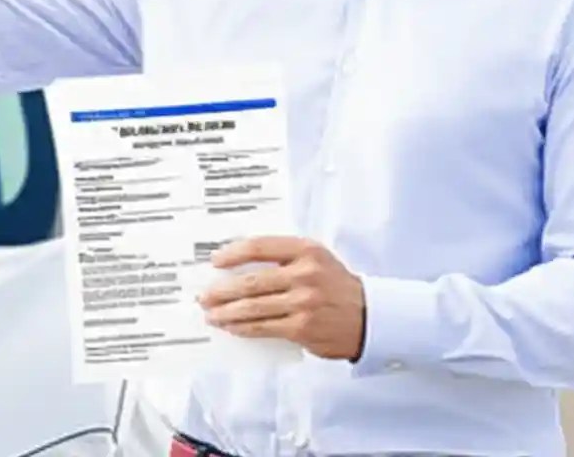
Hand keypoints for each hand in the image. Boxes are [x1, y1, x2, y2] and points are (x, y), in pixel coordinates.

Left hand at [198, 236, 365, 360]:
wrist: (368, 316)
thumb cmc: (336, 286)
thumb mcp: (317, 259)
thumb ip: (284, 257)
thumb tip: (239, 266)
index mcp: (306, 250)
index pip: (260, 246)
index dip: (233, 253)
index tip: (216, 260)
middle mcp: (305, 273)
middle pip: (251, 281)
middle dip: (222, 290)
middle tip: (204, 295)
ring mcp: (303, 301)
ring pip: (253, 307)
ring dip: (226, 312)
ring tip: (211, 314)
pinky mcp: (302, 327)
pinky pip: (263, 327)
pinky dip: (242, 327)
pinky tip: (231, 327)